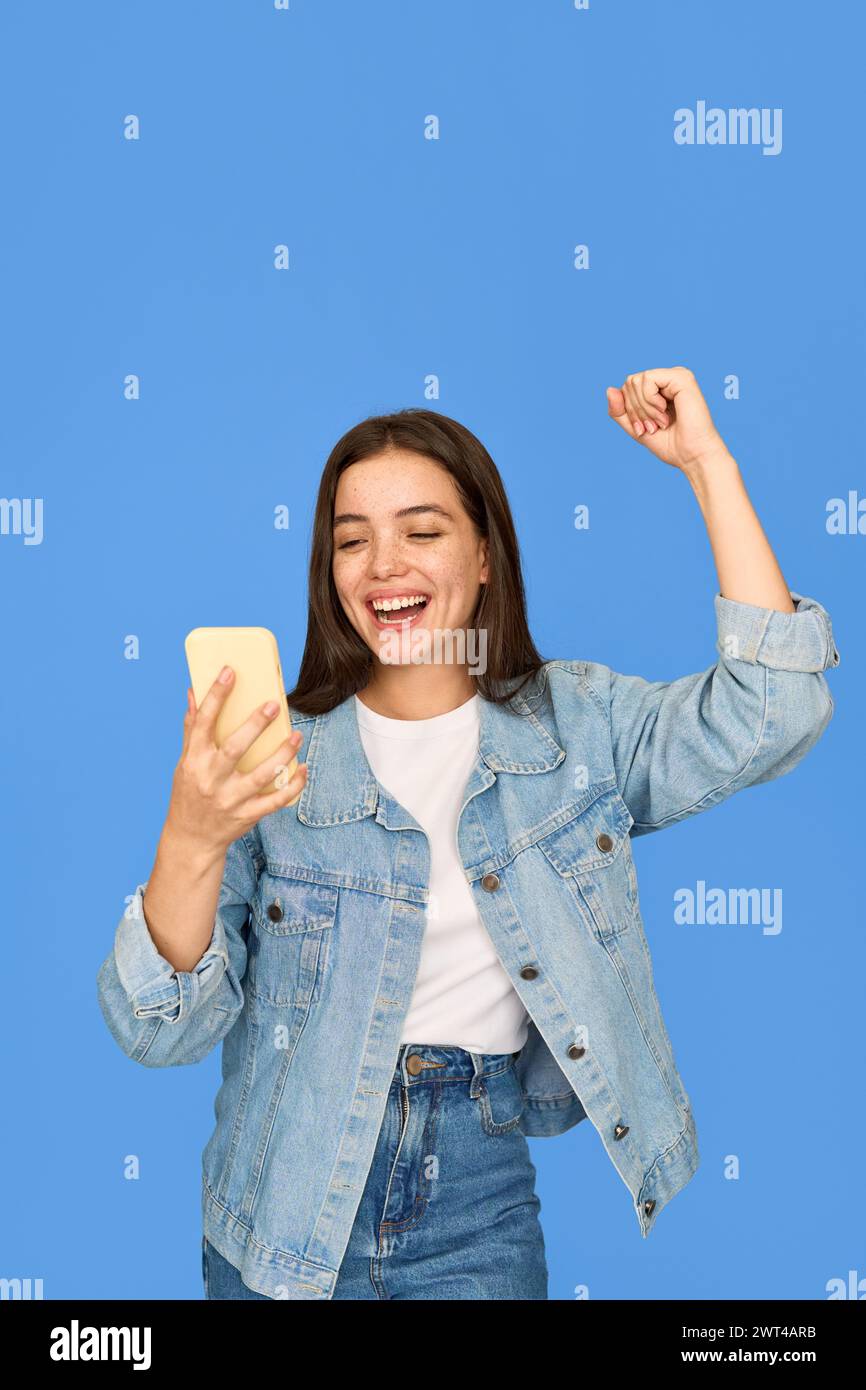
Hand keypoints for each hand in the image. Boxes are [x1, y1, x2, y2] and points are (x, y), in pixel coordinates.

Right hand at [164, 668, 307, 855]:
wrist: (191, 839)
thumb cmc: (189, 794)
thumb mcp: (184, 762)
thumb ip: (192, 728)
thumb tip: (194, 692)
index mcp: (194, 760)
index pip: (203, 722)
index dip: (216, 696)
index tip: (230, 672)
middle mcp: (210, 779)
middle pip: (235, 747)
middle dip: (255, 725)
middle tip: (274, 704)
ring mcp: (229, 799)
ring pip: (261, 775)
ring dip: (282, 754)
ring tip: (297, 736)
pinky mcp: (246, 816)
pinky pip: (275, 800)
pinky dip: (292, 785)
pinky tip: (302, 769)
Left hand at [606, 367, 725, 471]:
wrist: (692, 455)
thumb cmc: (670, 444)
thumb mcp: (635, 427)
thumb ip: (620, 411)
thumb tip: (609, 389)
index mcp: (660, 388)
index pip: (627, 388)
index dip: (629, 410)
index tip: (644, 428)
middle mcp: (668, 378)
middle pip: (629, 383)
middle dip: (635, 410)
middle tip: (653, 426)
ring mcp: (675, 375)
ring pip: (635, 381)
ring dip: (644, 408)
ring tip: (661, 421)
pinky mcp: (681, 377)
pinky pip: (648, 379)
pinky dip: (650, 400)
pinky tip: (665, 412)